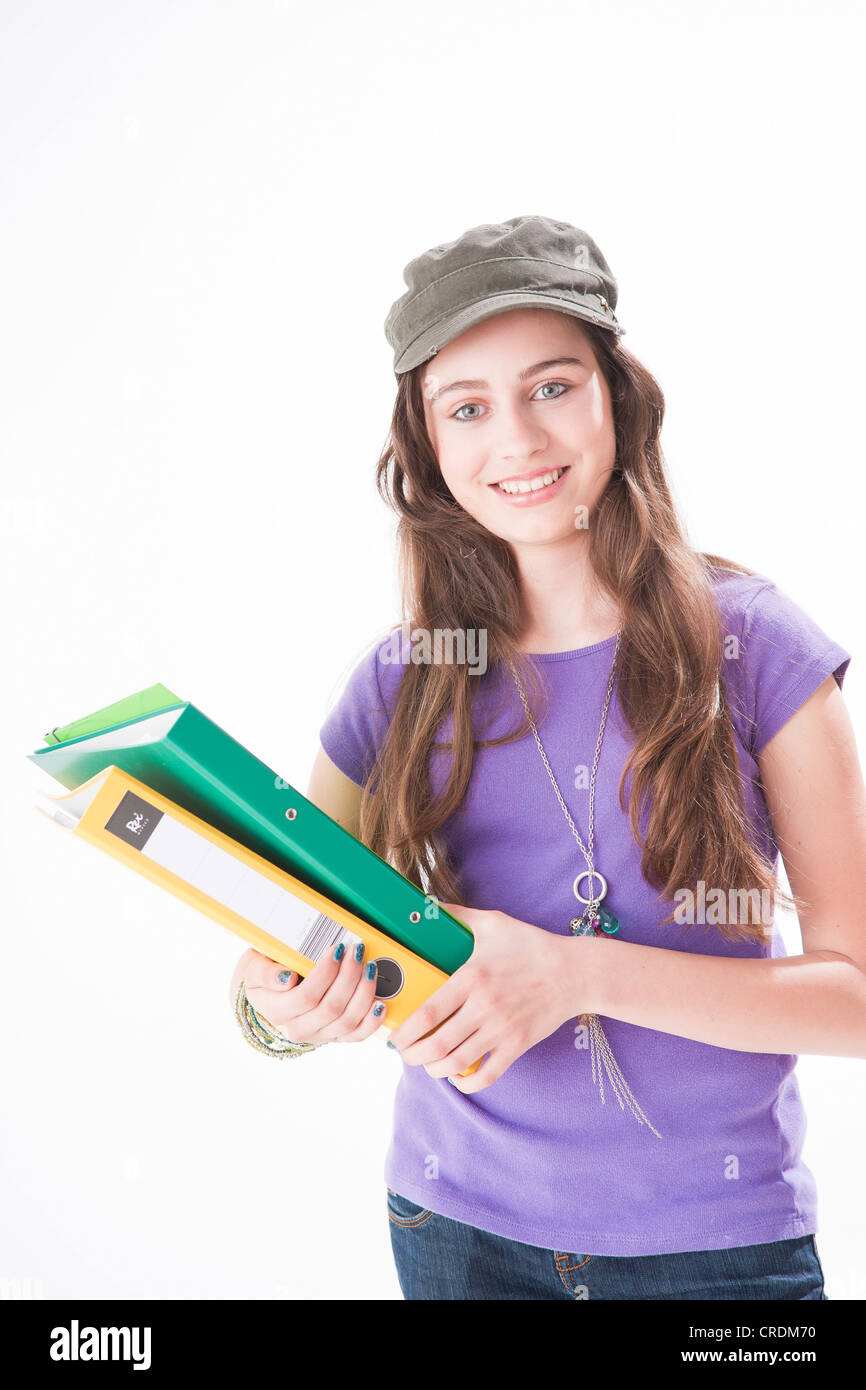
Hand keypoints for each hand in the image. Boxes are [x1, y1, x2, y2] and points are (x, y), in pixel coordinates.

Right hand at [236, 940, 384, 1044]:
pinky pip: (357, 1035)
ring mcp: (319, 1034)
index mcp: (277, 1011)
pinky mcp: (336, 1035)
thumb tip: (285, 979)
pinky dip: (372, 1021)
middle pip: (331, 1008)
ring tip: (369, 967)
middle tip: (356, 951)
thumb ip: (265, 973)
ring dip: (363, 992)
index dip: (326, 973)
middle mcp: (298, 1029)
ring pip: (347, 1020)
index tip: (336, 948)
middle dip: (349, 976)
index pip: (306, 996)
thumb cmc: (265, 974)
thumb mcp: (255, 968)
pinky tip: (380, 1003)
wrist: (270, 994)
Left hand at [386, 903, 594, 1092]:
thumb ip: (457, 915)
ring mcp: (502, 1029)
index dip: (404, 1032)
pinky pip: (487, 1075)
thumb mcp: (493, 923)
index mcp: (471, 978)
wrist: (575, 971)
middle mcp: (484, 1007)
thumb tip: (426, 904)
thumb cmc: (532, 945)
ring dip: (435, 1070)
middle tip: (405, 1054)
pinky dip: (467, 1083)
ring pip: (457, 1063)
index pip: (427, 1014)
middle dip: (412, 1056)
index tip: (394, 1037)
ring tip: (428, 1064)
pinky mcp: (518, 1045)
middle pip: (436, 1045)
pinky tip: (458, 1078)